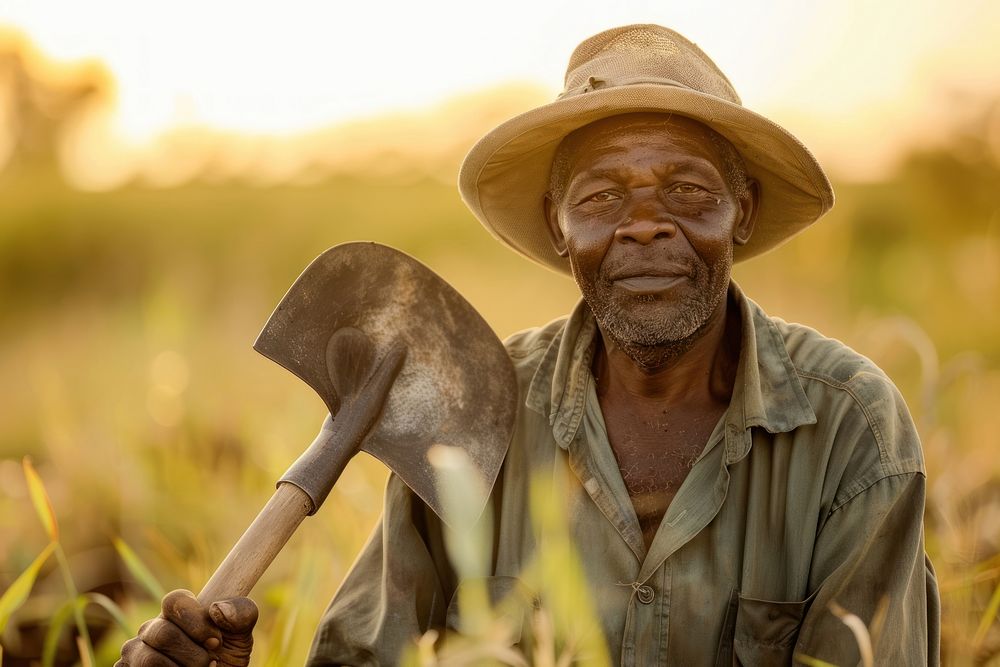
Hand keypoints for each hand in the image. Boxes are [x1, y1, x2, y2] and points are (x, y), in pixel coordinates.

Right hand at [116, 589, 257, 666]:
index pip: (174, 600)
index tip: (217, 641)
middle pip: (162, 633)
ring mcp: (134, 652)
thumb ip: (241, 615)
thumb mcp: (241, 638)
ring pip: (149, 658)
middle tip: (210, 664)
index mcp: (177, 612)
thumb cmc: (225, 660)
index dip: (197, 622)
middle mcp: (151, 628)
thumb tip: (218, 608)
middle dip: (193, 654)